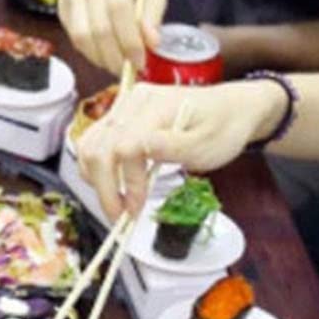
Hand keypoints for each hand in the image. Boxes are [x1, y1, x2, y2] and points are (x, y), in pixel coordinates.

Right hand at [58, 0, 164, 75]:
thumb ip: (153, 15)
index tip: (140, 61)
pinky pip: (73, 35)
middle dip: (114, 55)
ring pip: (81, 34)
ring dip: (100, 57)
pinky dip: (89, 51)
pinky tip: (104, 54)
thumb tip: (150, 44)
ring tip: (117, 65)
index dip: (129, 39)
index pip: (118, 5)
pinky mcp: (62, 2)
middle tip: (127, 70)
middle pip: (97, 24)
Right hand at [76, 79, 286, 219]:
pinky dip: (97, 169)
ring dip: (95, 179)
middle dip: (104, 188)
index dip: (127, 183)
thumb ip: (172, 147)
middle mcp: (132, 102)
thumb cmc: (222, 128)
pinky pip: (93, 142)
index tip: (136, 209)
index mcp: (155, 105)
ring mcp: (123, 107)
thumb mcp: (206, 144)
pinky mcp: (119, 117)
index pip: (124, 147)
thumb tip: (139, 150)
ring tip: (117, 202)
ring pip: (87, 145)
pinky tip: (114, 185)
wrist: (231, 109)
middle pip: (97, 147)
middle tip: (120, 217)